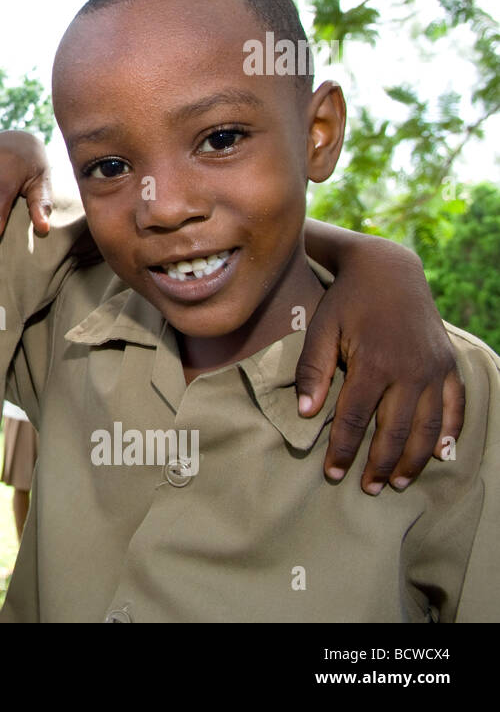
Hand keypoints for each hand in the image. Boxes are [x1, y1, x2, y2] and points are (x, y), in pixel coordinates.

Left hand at [298, 247, 463, 494]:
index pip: (354, 420)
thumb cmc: (346, 301)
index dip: (342, 450)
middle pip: (395, 431)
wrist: (389, 270)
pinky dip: (449, 433)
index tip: (333, 474)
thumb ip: (312, 371)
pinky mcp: (448, 365)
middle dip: (380, 465)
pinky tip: (440, 455)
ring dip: (414, 459)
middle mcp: (410, 371)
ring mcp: (434, 369)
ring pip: (428, 427)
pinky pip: (454, 406)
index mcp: (374, 364)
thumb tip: (304, 413)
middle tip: (369, 489)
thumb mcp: (320, 329)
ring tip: (399, 483)